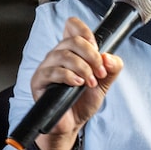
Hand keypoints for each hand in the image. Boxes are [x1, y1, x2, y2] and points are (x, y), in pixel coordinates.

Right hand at [30, 16, 122, 149]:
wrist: (73, 123)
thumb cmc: (84, 100)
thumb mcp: (104, 83)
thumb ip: (111, 68)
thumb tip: (109, 57)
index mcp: (71, 50)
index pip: (72, 26)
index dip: (86, 32)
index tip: (97, 49)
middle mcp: (57, 54)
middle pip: (72, 40)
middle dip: (91, 55)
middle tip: (99, 72)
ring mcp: (46, 67)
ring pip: (63, 55)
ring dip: (82, 68)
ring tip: (90, 82)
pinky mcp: (39, 81)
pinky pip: (52, 72)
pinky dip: (69, 76)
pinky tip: (78, 84)